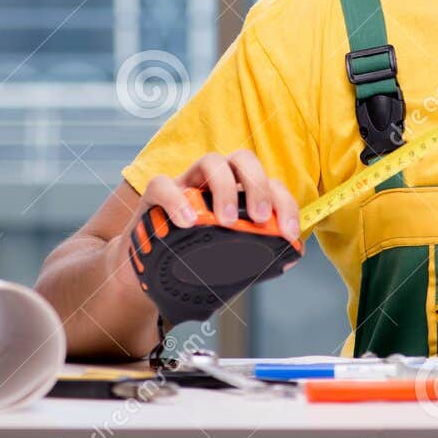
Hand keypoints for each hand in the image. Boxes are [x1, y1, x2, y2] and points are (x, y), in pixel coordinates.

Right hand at [104, 152, 302, 302]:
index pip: (269, 184)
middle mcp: (214, 185)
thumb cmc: (192, 261)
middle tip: (260, 217)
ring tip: (227, 221)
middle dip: (257, 184)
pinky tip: (188, 222)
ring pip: (210, 161)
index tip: (291, 234)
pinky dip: (177, 200)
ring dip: (224, 187)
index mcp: (238, 196)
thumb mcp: (229, 260)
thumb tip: (291, 255)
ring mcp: (185, 187)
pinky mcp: (154, 198)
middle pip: (243, 160)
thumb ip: (257, 254)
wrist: (146, 277)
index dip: (285, 204)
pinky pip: (163, 184)